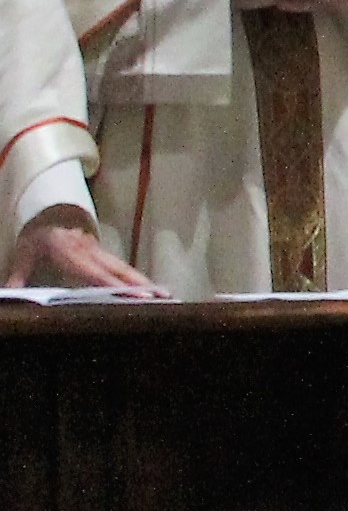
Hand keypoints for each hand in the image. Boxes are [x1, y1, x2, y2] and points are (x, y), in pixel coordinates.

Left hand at [6, 210, 154, 292]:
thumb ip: (18, 275)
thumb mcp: (22, 255)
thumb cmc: (36, 238)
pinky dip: (139, 279)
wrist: (48, 213)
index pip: (96, 274)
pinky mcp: (104, 253)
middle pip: (119, 271)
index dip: (115, 286)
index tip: (136, 296)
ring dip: (146, 283)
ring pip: (126, 269)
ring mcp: (99, 251)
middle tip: (164, 298)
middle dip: (141, 285)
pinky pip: (123, 268)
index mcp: (71, 254)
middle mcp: (90, 252)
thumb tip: (7, 293)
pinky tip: (153, 289)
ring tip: (168, 295)